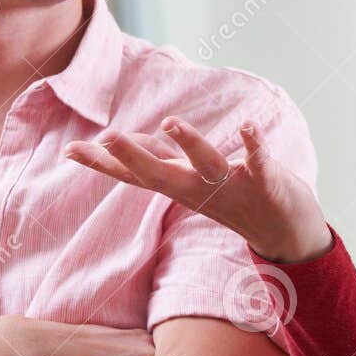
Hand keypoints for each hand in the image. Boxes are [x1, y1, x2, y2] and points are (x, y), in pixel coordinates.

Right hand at [63, 115, 331, 263]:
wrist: (287, 233)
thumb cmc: (231, 197)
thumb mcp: (186, 180)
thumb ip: (156, 159)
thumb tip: (114, 142)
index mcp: (179, 185)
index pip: (134, 174)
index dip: (102, 164)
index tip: (68, 151)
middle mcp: (199, 188)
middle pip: (159, 173)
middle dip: (133, 155)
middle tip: (105, 137)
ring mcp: (233, 186)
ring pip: (206, 164)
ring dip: (188, 143)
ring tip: (169, 122)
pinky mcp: (266, 183)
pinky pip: (260, 163)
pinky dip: (254, 146)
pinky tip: (249, 126)